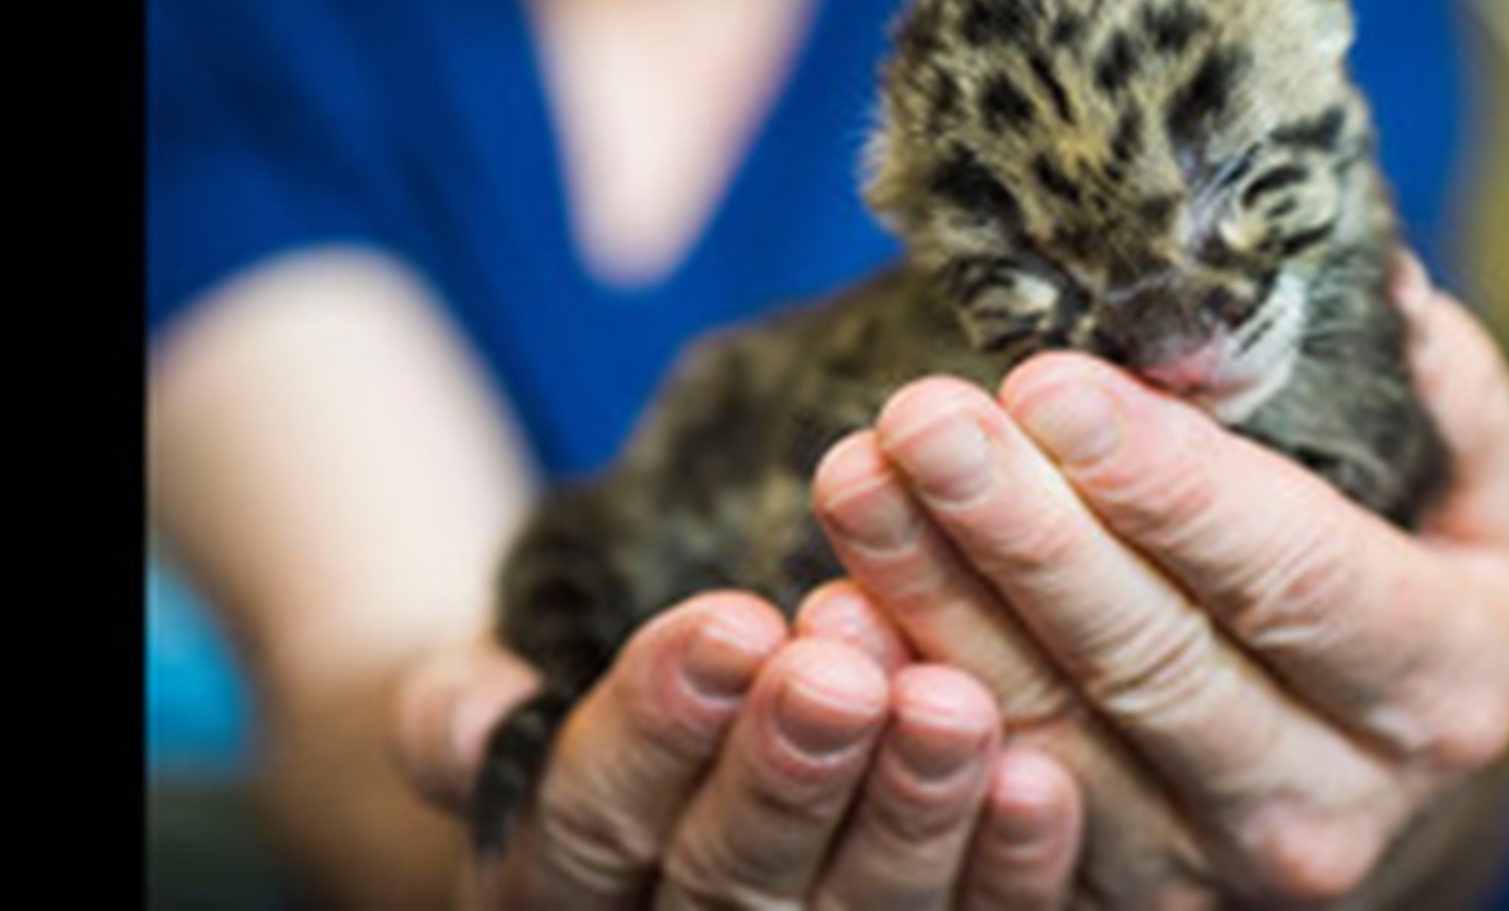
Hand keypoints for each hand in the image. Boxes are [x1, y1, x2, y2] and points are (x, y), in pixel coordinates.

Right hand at [391, 583, 1083, 908]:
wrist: (654, 776)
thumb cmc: (582, 730)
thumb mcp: (487, 714)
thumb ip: (468, 721)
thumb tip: (472, 714)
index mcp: (559, 892)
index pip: (593, 824)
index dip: (656, 728)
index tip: (727, 623)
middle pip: (730, 885)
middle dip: (789, 774)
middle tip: (839, 670)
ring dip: (911, 815)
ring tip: (953, 705)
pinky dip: (1008, 871)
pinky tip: (1040, 782)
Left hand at [812, 257, 1508, 903]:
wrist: (1359, 751)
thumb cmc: (1401, 574)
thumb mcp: (1468, 483)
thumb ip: (1441, 391)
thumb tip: (1370, 285)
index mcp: (1439, 681)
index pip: (1295, 575)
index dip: (1169, 485)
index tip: (1049, 386)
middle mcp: (1333, 802)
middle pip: (1154, 661)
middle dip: (1025, 531)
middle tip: (923, 420)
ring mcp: (1208, 865)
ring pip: (1050, 730)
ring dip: (936, 602)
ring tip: (856, 476)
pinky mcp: (1107, 894)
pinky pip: (981, 804)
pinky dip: (905, 703)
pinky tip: (836, 609)